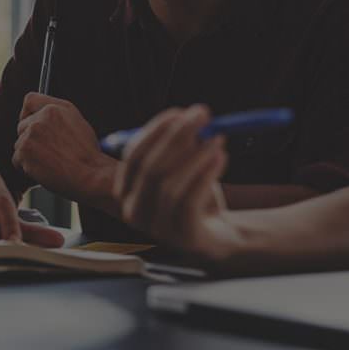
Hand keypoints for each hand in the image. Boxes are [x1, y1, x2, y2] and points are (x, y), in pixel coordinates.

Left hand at [14, 94, 115, 202]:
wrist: (90, 174)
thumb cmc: (87, 153)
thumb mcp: (77, 122)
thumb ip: (57, 115)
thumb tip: (41, 117)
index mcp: (55, 109)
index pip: (30, 100)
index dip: (27, 112)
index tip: (28, 121)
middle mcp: (41, 118)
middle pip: (22, 126)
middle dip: (29, 138)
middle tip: (45, 152)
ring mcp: (30, 135)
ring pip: (19, 144)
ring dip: (29, 154)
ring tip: (50, 162)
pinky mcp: (24, 151)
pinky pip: (17, 160)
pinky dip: (26, 167)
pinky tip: (44, 170)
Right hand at [115, 106, 232, 256]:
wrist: (220, 236)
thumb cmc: (197, 197)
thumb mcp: (186, 166)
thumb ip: (183, 144)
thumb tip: (190, 118)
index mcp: (127, 191)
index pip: (133, 155)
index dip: (156, 131)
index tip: (180, 112)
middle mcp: (135, 212)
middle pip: (150, 169)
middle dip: (176, 137)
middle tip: (202, 116)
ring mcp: (158, 229)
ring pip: (169, 186)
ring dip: (195, 156)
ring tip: (218, 139)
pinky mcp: (183, 237)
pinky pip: (189, 202)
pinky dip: (205, 175)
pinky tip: (221, 158)